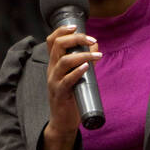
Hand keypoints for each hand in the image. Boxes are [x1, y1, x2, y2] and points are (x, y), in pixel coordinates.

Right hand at [42, 24, 100, 149]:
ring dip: (83, 55)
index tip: (76, 27)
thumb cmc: (71, 97)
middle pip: (58, 45)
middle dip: (76, 38)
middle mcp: (52, 70)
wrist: (63, 122)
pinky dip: (77, 72)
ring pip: (64, 61)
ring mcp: (54, 81)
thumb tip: (96, 45)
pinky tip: (87, 67)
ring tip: (97, 55)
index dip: (62, 30)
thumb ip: (85, 60)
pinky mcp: (60, 94)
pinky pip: (66, 80)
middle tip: (92, 40)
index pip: (52, 41)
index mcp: (54, 64)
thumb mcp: (78, 76)